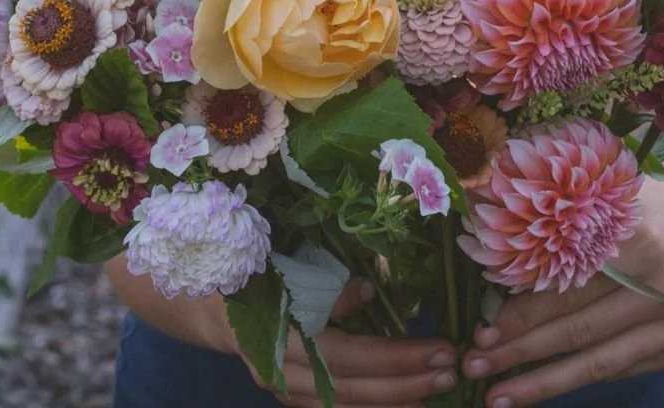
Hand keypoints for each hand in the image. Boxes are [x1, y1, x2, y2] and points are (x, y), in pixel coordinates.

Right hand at [240, 280, 459, 407]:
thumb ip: (326, 287)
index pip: (349, 355)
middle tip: (451, 372)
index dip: (397, 356)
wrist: (211, 304)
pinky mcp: (290, 397)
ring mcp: (284, 391)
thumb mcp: (286, 270)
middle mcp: (281, 373)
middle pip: (351, 388)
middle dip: (406, 384)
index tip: (442, 350)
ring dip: (393, 402)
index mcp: (281, 336)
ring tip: (435, 394)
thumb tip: (367, 294)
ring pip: (344, 406)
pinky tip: (403, 404)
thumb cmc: (254, 276)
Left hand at [460, 174, 663, 407]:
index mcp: (642, 239)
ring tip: (497, 394)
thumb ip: (546, 229)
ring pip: (597, 360)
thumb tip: (480, 249)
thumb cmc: (620, 207)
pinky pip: (614, 369)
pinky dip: (570, 379)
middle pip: (581, 327)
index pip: (572, 284)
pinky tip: (532, 386)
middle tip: (475, 363)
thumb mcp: (588, 202)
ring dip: (542, 380)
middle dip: (523, 349)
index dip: (525, 310)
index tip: (482, 329)